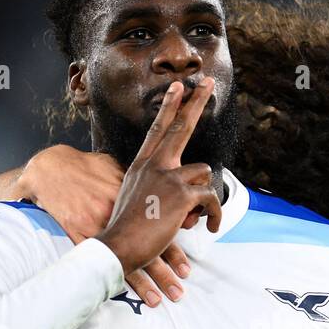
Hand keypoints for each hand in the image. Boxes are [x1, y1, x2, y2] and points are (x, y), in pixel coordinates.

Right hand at [13, 145, 191, 308]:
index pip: (160, 225)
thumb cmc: (88, 168)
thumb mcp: (119, 170)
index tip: (186, 265)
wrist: (52, 168)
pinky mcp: (80, 235)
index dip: (174, 247)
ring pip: (126, 258)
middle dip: (166, 269)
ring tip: (160, 299)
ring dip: (146, 281)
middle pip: (147, 245)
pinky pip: (100, 262)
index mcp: (132, 196)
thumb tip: (168, 193)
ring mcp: (98, 226)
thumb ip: (143, 185)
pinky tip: (124, 292)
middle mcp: (118, 213)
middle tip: (181, 286)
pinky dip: (115, 279)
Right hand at [96, 78, 221, 277]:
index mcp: (142, 166)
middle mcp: (154, 165)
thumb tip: (183, 205)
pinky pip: (210, 198)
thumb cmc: (125, 231)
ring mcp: (168, 177)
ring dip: (205, 196)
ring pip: (203, 172)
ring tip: (195, 217)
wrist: (115, 246)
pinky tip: (210, 227)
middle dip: (196, 102)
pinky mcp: (181, 195)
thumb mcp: (137, 204)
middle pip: (180, 126)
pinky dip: (214, 215)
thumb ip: (160, 196)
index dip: (169, 107)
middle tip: (207, 83)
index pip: (158, 129)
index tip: (177, 87)